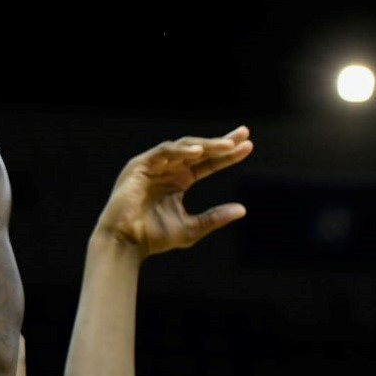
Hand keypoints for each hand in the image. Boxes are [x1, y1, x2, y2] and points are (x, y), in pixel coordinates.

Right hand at [95, 125, 253, 256]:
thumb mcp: (191, 228)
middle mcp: (168, 170)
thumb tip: (242, 209)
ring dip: (206, 144)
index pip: (207, 163)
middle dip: (220, 141)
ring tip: (227, 146)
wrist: (126, 242)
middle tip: (243, 134)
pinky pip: (163, 151)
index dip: (227, 156)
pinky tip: (199, 152)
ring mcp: (154, 166)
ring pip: (183, 147)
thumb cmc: (153, 237)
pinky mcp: (140, 166)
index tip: (248, 147)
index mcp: (179, 182)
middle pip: (198, 149)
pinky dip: (181, 150)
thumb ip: (214, 217)